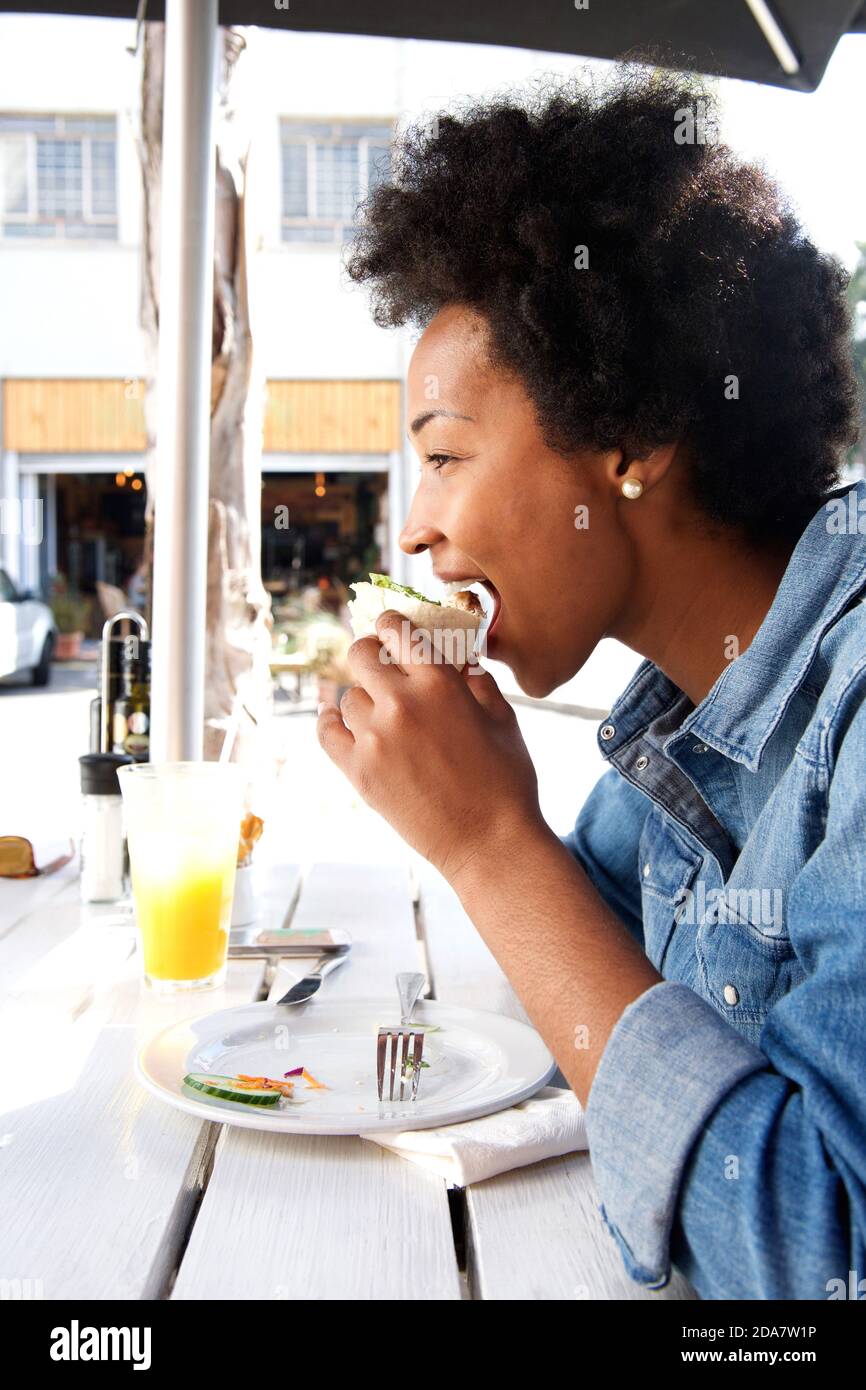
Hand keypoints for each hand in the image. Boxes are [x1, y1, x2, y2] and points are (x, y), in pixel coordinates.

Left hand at [316, 610, 544, 885]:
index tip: (392, 630)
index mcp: (439, 683)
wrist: (489, 843)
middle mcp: (401, 703)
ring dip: (362, 698)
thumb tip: (461, 662)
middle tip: (379, 664)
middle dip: (370, 652)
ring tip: (380, 712)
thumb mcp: (504, 720)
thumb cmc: (506, 782)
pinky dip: (330, 721)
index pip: (397, 629)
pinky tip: (337, 719)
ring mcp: (375, 738)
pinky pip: (327, 731)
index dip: (392, 625)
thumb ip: (478, 683)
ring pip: (347, 697)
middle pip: (360, 654)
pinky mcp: (358, 771)